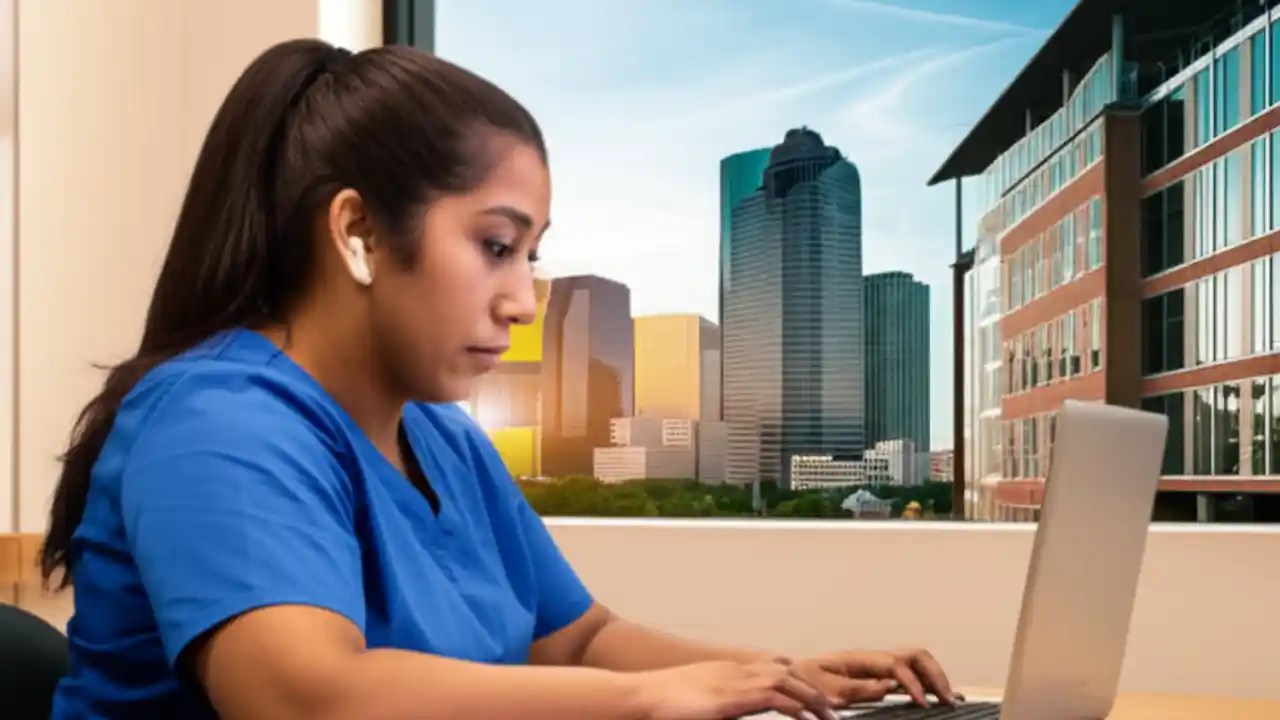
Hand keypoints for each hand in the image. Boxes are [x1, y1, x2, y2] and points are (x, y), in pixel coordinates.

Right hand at [630, 659, 838, 718]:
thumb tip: (726, 711)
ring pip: (785, 682)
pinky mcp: (732, 698)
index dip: (796, 682)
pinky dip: (795, 706)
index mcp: (728, 672)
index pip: (771, 669)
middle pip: (784, 673)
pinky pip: (773, 698)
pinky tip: (807, 717)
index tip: (811, 698)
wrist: (642, 697)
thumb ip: (720, 704)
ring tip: (827, 715)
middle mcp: (735, 672)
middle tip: (829, 710)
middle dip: (810, 690)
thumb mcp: (699, 700)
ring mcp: (734, 681)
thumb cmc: (663, 703)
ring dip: (810, 697)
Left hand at [791, 648, 957, 708]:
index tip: (923, 704)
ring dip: (935, 676)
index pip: (896, 664)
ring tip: (948, 698)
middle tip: (947, 699)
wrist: (791, 677)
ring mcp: (876, 663)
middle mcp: (871, 657)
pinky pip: (909, 670)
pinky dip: (926, 679)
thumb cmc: (805, 682)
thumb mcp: (826, 690)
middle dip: (935, 675)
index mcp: (859, 658)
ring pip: (916, 659)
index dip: (913, 684)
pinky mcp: (877, 672)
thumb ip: (858, 688)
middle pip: (915, 654)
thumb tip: (889, 686)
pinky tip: (935, 695)